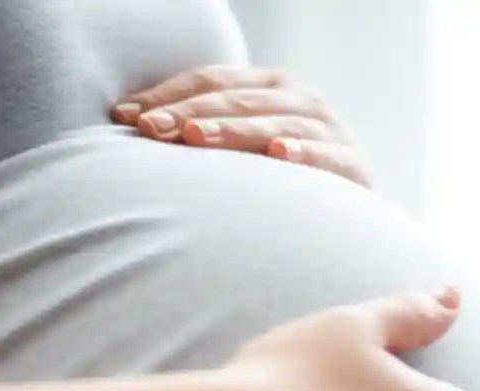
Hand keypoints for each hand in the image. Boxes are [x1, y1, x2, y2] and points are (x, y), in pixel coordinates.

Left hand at [111, 65, 372, 187]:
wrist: (348, 220)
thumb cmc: (282, 181)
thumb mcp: (240, 146)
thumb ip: (196, 126)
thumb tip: (124, 117)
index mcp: (271, 85)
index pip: (214, 81)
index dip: (170, 96)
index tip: (127, 118)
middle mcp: (303, 99)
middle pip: (241, 99)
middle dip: (193, 114)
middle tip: (153, 131)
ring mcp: (332, 130)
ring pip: (280, 121)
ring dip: (237, 129)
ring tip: (198, 138)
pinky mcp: (355, 167)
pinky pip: (329, 156)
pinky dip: (305, 152)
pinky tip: (279, 154)